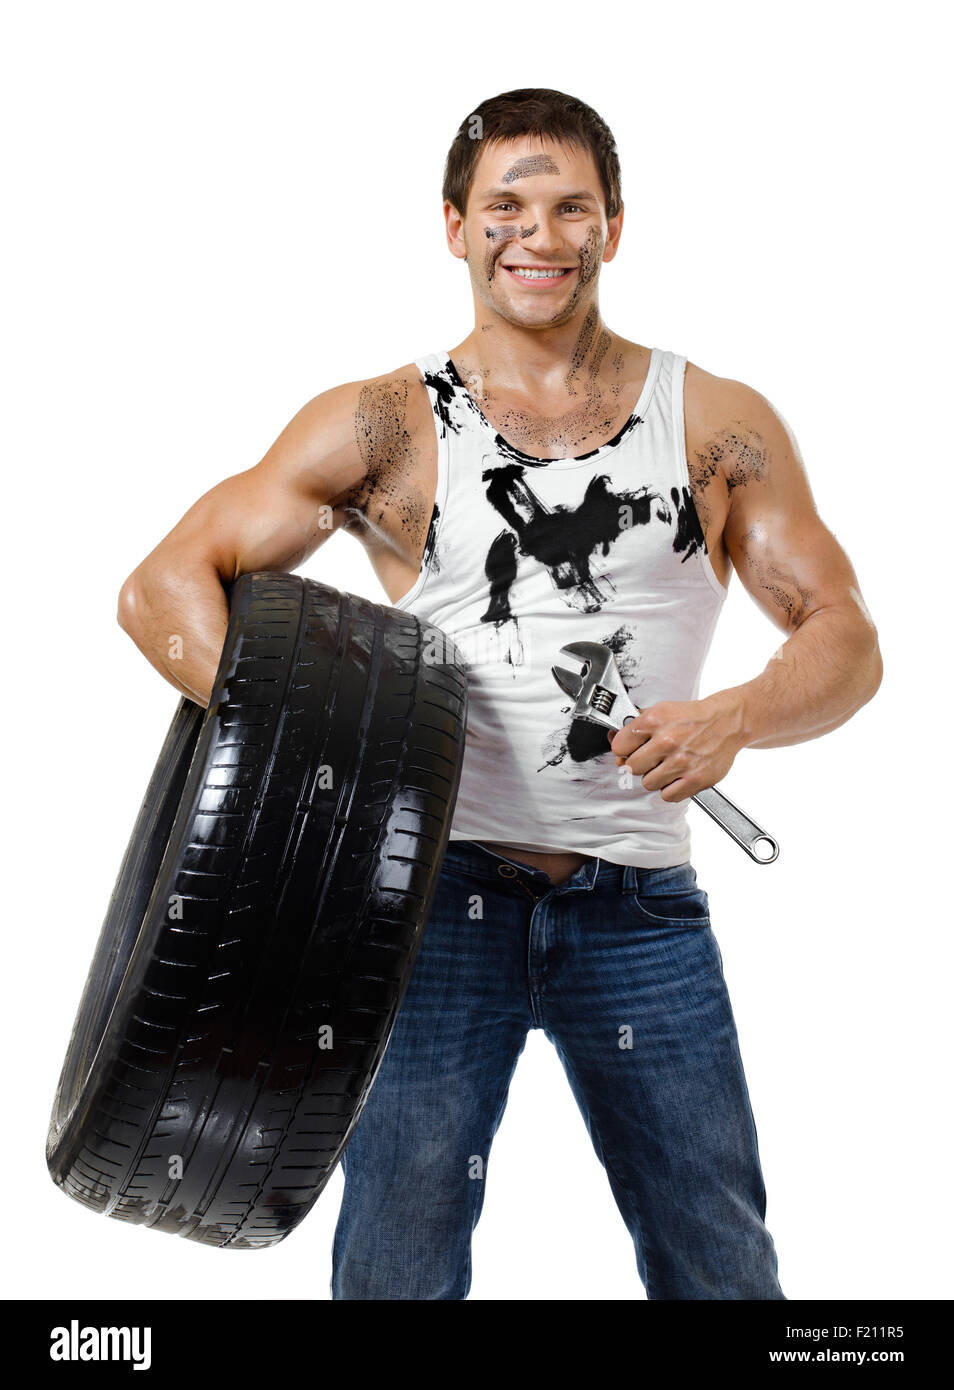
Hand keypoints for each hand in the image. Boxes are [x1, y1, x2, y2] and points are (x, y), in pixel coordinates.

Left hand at [608, 691, 747, 801]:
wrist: (727, 722)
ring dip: (656, 777)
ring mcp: (681, 762)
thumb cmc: (692, 718)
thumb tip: (615, 743)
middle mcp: (667, 741)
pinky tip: (678, 776)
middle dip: (640, 764)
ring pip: (648, 783)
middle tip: (653, 758)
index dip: (624, 749)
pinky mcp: (695, 779)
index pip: (619, 747)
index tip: (630, 750)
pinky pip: (667, 796)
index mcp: (655, 721)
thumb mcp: (661, 710)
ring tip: (669, 765)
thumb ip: (637, 727)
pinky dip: (671, 789)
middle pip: (632, 768)